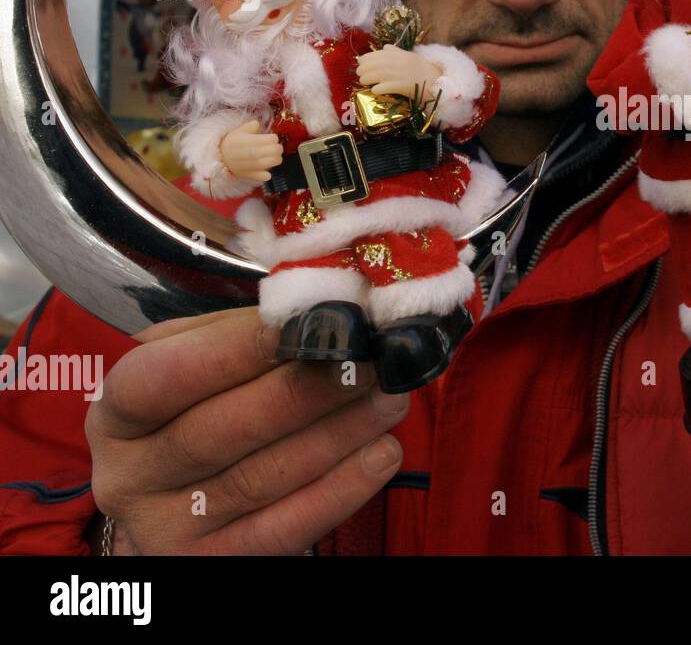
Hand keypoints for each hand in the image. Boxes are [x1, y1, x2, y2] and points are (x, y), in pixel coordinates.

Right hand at [86, 307, 406, 554]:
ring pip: (261, 479)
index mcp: (115, 414)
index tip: (305, 322)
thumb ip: (243, 334)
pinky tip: (382, 452)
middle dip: (304, 391)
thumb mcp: (194, 362)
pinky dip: (341, 489)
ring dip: (338, 434)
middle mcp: (129, 477)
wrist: (182, 496)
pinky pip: (286, 529)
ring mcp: (169, 529)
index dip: (233, 350)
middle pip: (219, 432)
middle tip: (368, 360)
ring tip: (391, 397)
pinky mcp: (217, 564)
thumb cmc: (200, 405)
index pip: (163, 380)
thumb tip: (319, 310)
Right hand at [219, 120, 282, 181]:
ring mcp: (239, 166)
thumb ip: (248, 127)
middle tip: (279, 148)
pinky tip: (268, 175)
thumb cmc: (233, 143)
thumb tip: (256, 123)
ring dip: (271, 162)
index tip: (275, 138)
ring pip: (257, 165)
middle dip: (273, 150)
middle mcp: (238, 154)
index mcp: (237, 142)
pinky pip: (252, 177)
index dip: (269, 139)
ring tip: (278, 158)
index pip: (255, 141)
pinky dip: (260, 176)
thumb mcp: (237, 132)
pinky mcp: (242, 175)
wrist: (221, 157)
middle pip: (257, 153)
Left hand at [356, 45, 443, 104]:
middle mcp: (401, 63)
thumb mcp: (412, 58)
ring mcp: (403, 74)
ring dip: (368, 78)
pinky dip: (379, 88)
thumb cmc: (425, 72)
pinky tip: (374, 90)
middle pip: (377, 64)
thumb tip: (385, 47)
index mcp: (402, 55)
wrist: (440, 84)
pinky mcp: (405, 86)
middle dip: (364, 69)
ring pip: (379, 74)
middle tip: (359, 74)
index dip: (367, 58)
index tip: (360, 63)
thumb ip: (398, 52)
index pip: (379, 54)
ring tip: (363, 82)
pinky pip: (388, 86)